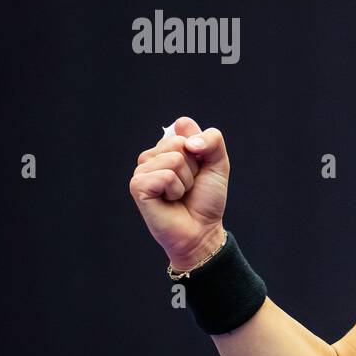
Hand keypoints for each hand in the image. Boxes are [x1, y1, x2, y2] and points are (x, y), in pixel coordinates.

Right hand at [130, 116, 229, 269]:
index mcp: (167, 147)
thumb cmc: (206, 198)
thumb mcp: (218, 163)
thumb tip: (189, 140)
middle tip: (189, 184)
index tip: (199, 169)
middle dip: (193, 166)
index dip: (201, 149)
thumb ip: (212, 140)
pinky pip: (165, 176)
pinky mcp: (137, 186)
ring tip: (180, 194)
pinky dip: (175, 189)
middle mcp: (152, 156)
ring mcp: (142, 171)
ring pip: (173, 159)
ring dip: (186, 180)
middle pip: (178, 142)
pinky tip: (169, 200)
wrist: (202, 229)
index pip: (184, 126)